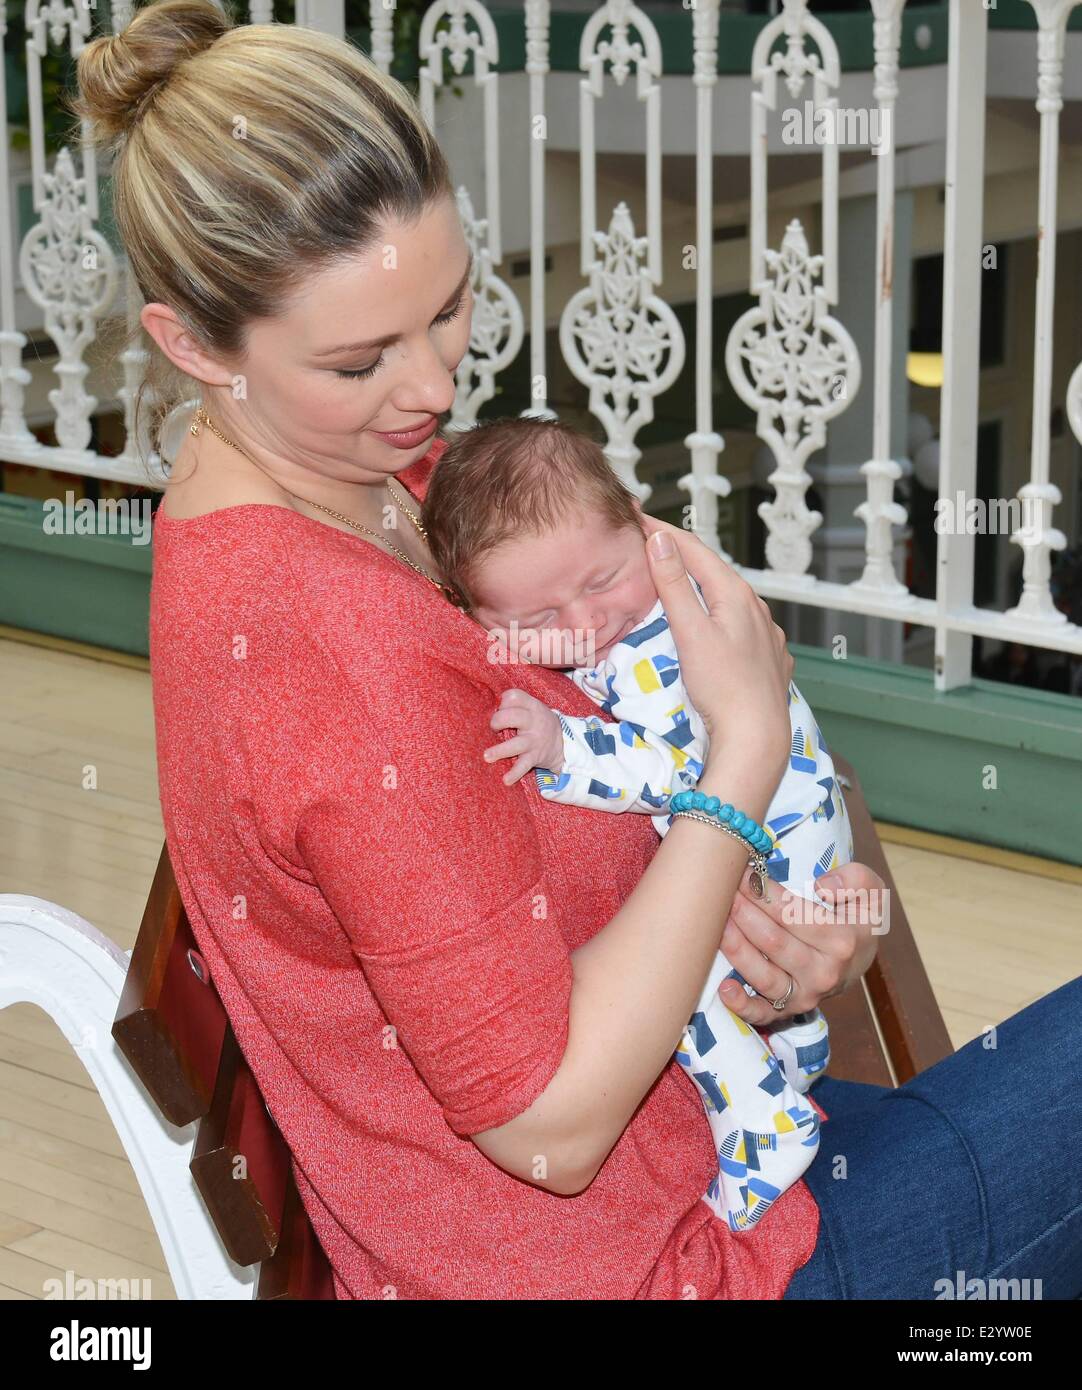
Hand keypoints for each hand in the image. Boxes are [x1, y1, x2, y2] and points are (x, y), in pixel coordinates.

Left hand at [484, 689, 564, 785]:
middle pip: (513, 716)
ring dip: (500, 750)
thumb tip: (489, 710)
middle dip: (498, 720)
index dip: (504, 701)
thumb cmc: (539, 723)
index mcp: (532, 706)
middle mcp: (533, 722)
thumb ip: (515, 705)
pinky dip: (515, 774)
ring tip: (487, 756)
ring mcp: (533, 741)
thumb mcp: (533, 708)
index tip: (501, 709)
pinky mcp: (534, 757)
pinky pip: (523, 766)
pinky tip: (506, 780)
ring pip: (516, 744)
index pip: (515, 696)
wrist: (563, 743)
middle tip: (494, 728)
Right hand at [633, 506, 792, 781]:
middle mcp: (756, 608)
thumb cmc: (722, 687)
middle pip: (713, 571)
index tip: (636, 518)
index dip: (663, 533)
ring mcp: (766, 634)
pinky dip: (718, 615)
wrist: (757, 738)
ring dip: (702, 585)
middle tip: (651, 543)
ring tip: (677, 581)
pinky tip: (712, 625)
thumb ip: (674, 586)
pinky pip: (740, 625)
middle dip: (682, 555)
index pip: (694, 550)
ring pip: (729, 599)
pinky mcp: (769, 659)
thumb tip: (661, 540)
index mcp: (735, 595)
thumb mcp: (690, 632)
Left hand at [713, 860, 884, 1026]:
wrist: (861, 956)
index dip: (762, 892)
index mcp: (841, 940)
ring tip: (717, 923)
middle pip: (773, 941)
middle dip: (743, 913)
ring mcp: (807, 994)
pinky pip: (765, 1014)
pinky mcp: (792, 1010)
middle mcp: (824, 972)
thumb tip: (822, 887)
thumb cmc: (857, 916)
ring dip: (736, 948)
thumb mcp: (869, 890)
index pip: (792, 913)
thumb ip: (855, 879)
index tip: (742, 873)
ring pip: (763, 975)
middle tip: (722, 891)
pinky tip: (725, 989)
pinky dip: (743, 1006)